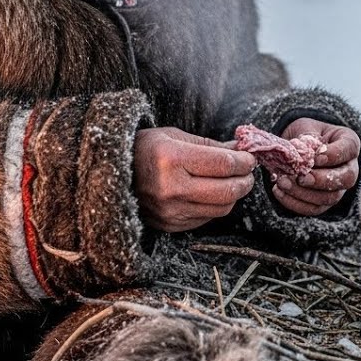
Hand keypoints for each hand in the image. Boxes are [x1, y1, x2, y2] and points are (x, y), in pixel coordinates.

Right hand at [133, 127, 256, 232]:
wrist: (111, 174)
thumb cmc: (144, 150)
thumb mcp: (174, 136)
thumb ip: (210, 145)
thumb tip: (240, 150)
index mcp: (171, 158)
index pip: (224, 164)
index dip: (244, 162)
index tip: (250, 158)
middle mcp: (171, 188)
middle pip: (227, 190)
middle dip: (245, 180)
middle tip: (248, 172)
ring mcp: (170, 210)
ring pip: (221, 208)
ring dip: (234, 195)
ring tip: (234, 182)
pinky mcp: (170, 225)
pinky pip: (207, 218)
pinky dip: (216, 205)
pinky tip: (214, 193)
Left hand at [271, 118, 360, 216]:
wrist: (297, 148)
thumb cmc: (306, 134)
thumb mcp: (306, 128)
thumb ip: (306, 138)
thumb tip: (301, 153)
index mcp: (349, 144)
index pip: (349, 150)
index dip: (334, 155)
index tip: (315, 157)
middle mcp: (349, 168)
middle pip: (346, 179)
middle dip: (321, 180)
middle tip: (301, 177)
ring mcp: (339, 188)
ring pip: (329, 197)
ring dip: (304, 193)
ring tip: (283, 183)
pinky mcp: (324, 202)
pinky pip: (313, 208)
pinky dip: (295, 202)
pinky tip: (279, 191)